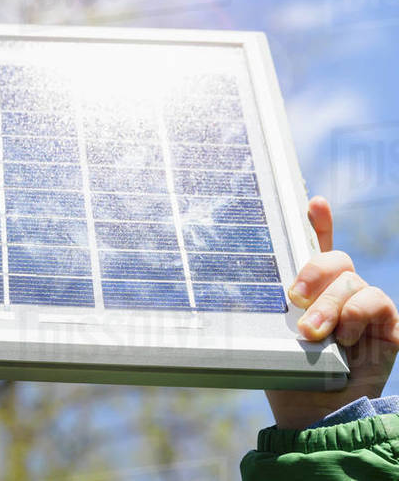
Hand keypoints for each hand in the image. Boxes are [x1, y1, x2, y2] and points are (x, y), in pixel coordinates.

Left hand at [265, 196, 398, 428]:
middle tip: (295, 297)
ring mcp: (363, 310)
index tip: (313, 202)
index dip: (319, 222)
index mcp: (309, 291)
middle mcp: (339, 295)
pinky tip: (345, 341)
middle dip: (314, 271)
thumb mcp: (270, 338)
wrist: (316, 417)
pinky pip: (377, 302)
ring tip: (314, 335)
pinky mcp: (386, 328)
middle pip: (336, 259)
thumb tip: (235, 285)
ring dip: (330, 306)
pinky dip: (357, 316)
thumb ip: (270, 310)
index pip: (317, 249)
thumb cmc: (288, 377)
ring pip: (353, 282)